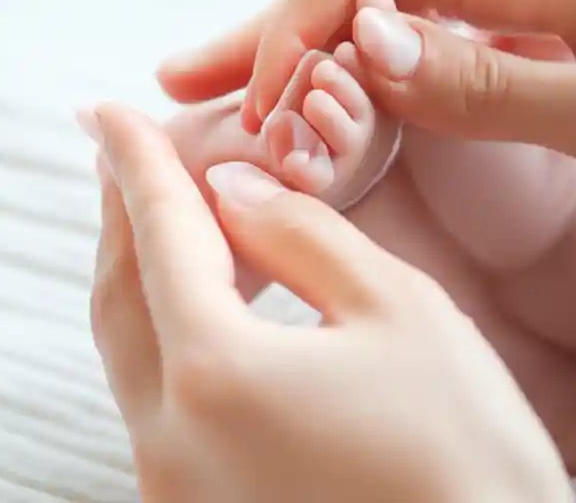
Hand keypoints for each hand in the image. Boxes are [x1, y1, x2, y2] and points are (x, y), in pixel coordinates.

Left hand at [83, 103, 569, 502]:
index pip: (159, 236)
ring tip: (158, 214)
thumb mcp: (399, 314)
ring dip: (139, 275)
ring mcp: (174, 489)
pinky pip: (156, 403)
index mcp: (216, 374)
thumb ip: (302, 235)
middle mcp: (170, 440)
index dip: (134, 161)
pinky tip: (197, 305)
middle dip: (121, 214)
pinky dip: (165, 335)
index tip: (108, 110)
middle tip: (121, 151)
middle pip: (120, 296)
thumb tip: (229, 188)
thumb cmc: (468, 459)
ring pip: (129, 354)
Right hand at [157, 0, 575, 166]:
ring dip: (300, 34)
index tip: (269, 111)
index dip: (295, 25)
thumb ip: (491, 84)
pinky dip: (362, 45)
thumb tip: (366, 58)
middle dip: (261, 25)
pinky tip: (337, 80)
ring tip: (218, 84)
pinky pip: (425, 8)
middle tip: (173, 82)